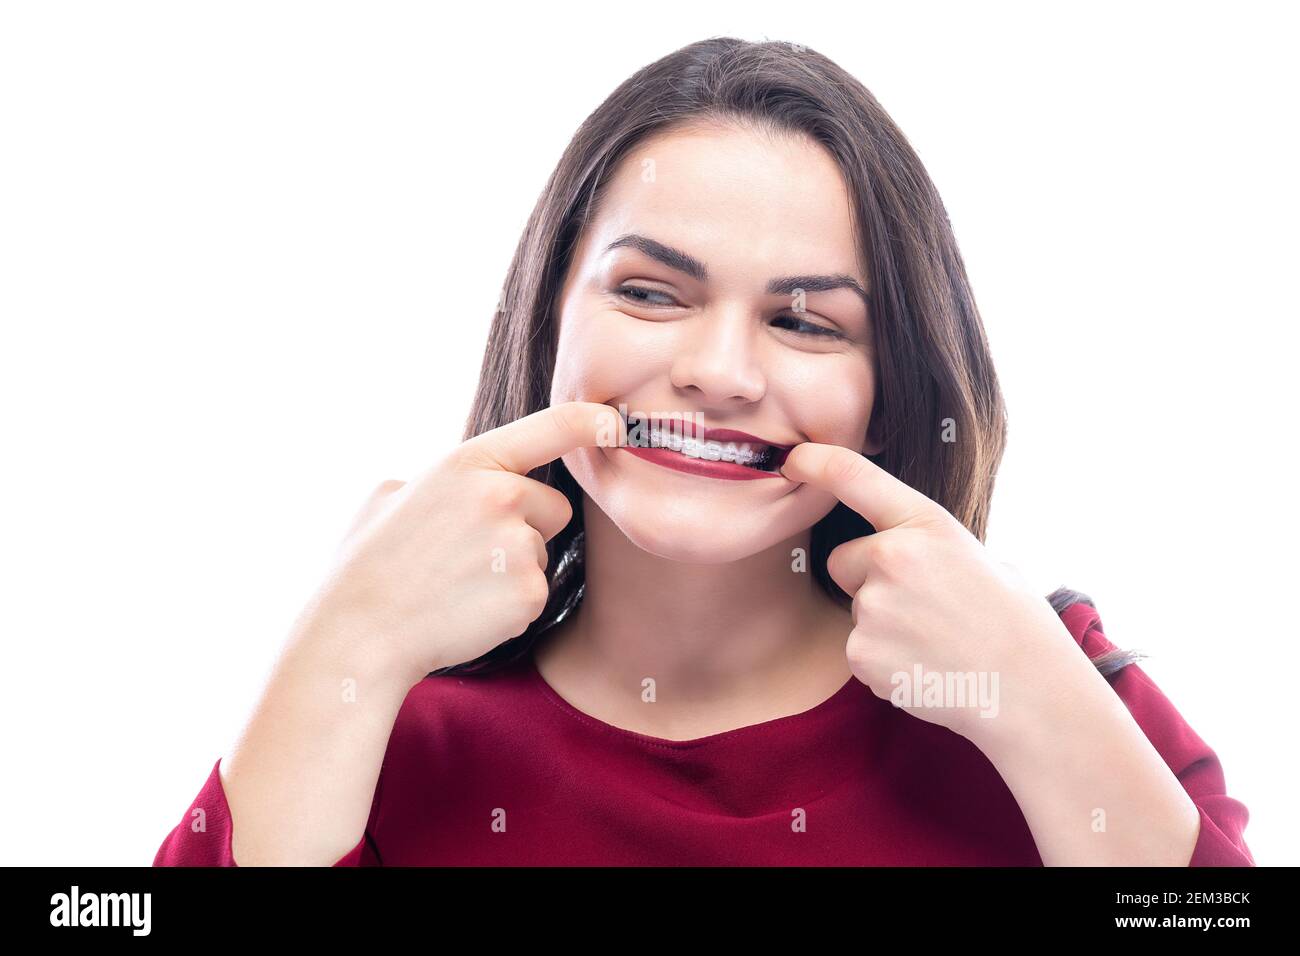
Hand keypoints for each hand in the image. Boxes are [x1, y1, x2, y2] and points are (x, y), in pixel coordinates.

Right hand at [301, 401, 624, 677]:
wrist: (360, 633)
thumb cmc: (368, 566)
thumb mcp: (389, 497)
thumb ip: (433, 479)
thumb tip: (446, 482)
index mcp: (468, 463)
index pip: (552, 427)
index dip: (592, 421)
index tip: (617, 422)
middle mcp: (500, 496)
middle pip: (553, 507)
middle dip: (527, 527)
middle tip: (470, 554)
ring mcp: (518, 546)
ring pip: (542, 553)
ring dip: (515, 569)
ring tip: (459, 585)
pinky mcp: (530, 593)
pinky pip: (537, 592)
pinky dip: (511, 606)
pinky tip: (468, 610)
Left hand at [779, 443, 1075, 741]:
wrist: (1032, 689)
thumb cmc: (1015, 622)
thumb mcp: (981, 558)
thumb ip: (931, 546)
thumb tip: (912, 549)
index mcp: (926, 524)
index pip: (856, 478)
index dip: (817, 463)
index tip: (794, 458)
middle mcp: (892, 557)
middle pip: (844, 562)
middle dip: (870, 582)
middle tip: (926, 609)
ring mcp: (874, 606)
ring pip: (856, 610)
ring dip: (882, 627)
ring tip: (936, 643)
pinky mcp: (862, 653)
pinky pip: (859, 651)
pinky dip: (885, 663)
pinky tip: (925, 667)